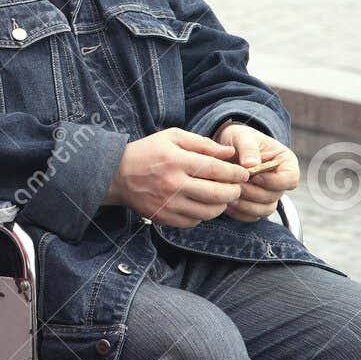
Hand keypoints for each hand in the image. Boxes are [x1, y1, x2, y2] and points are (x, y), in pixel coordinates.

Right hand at [103, 128, 250, 227]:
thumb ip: (203, 144)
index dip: (235, 173)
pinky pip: (194, 222)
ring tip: (223, 197)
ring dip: (222, 206)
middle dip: (234, 191)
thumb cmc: (148, 152)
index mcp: (176, 160)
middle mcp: (173, 184)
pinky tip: (202, 205)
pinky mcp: (164, 218)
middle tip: (238, 188)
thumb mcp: (173, 137)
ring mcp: (168, 204)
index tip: (244, 174)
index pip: (215, 169)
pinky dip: (203, 216)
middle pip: (216, 194)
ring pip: (208, 212)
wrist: (117, 175)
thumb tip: (230, 154)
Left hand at [214, 122, 299, 221]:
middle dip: (254, 193)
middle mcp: (280, 181)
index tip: (254, 176)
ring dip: (246, 205)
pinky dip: (239, 213)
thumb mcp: (243, 136)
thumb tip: (252, 164)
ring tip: (229, 195)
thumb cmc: (238, 138)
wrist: (225, 148)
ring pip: (265, 210)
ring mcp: (269, 195)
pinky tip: (226, 203)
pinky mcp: (255, 205)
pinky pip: (251, 216)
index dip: (274, 182)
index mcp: (286, 163)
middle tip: (235, 186)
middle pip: (275, 196)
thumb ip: (249, 148)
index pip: (290, 179)